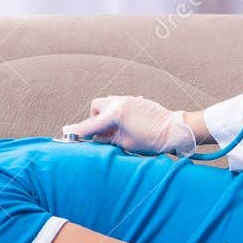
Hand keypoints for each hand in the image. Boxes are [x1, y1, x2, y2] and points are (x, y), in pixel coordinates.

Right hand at [62, 96, 196, 153]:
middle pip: (97, 108)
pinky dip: (117, 114)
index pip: (91, 125)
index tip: (67, 135)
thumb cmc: (152, 139)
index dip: (78, 132)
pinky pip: (119, 104)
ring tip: (114, 131)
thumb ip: (106, 139)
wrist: (175, 129)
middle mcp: (120, 102)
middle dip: (95, 120)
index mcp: (115, 113)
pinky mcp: (136, 100)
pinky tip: (126, 125)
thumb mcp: (125, 143)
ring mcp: (128, 99)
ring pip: (108, 104)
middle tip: (100, 135)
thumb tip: (95, 139)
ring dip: (106, 116)